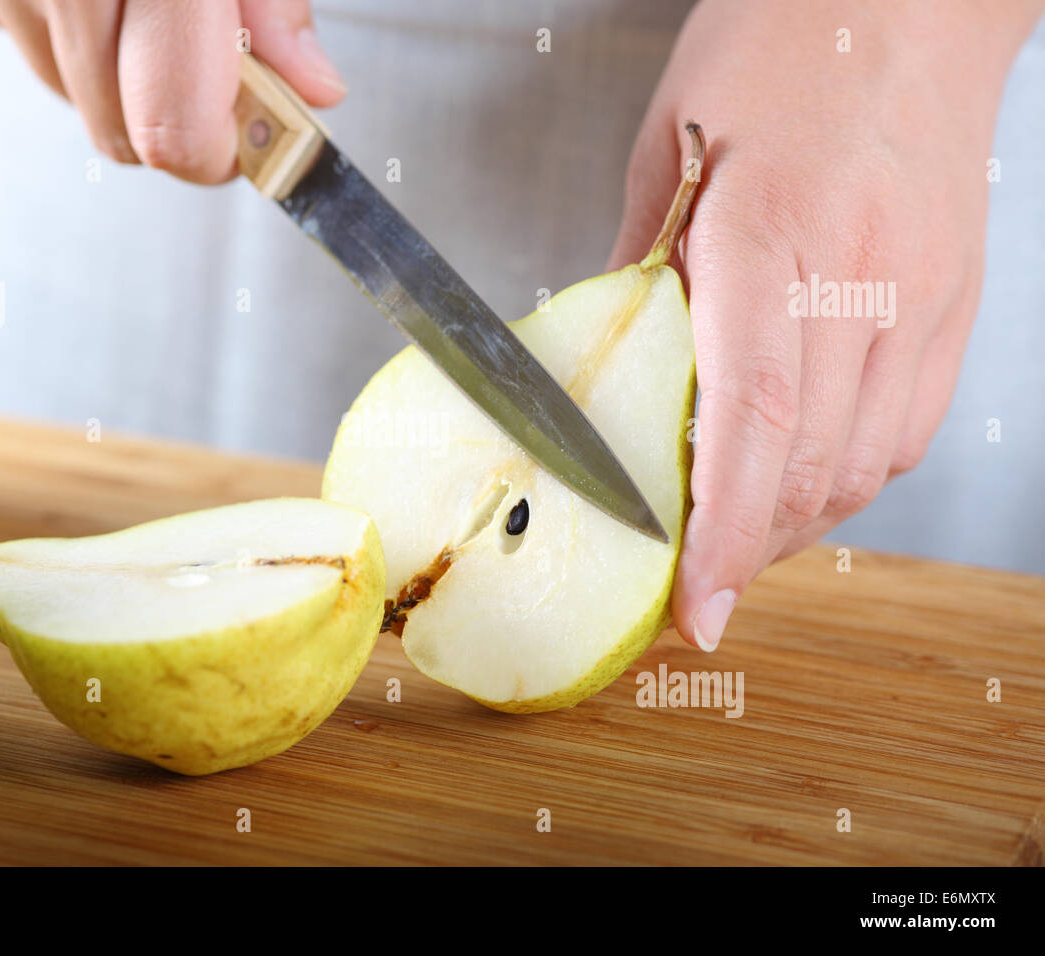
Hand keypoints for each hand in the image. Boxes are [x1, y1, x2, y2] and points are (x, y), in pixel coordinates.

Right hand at [0, 0, 345, 181]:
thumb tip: (310, 89)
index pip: (170, 126)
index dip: (220, 149)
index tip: (256, 130)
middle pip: (118, 132)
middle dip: (180, 114)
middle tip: (222, 59)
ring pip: (71, 95)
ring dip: (126, 73)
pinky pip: (27, 41)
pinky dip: (73, 30)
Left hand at [608, 0, 1042, 650]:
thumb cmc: (773, 51)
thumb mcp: (665, 152)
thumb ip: (636, 278)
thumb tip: (602, 376)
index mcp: (773, 235)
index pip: (752, 418)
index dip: (720, 532)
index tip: (693, 609)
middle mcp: (863, 277)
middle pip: (809, 465)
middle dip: (745, 550)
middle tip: (688, 589)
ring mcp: (924, 296)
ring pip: (863, 466)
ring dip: (791, 524)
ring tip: (732, 543)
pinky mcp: (954, 305)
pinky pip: (904, 430)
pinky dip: (842, 477)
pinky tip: (794, 479)